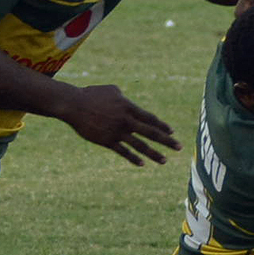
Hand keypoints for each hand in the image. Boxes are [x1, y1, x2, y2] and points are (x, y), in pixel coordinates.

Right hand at [60, 84, 179, 165]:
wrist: (73, 104)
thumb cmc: (92, 94)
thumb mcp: (112, 90)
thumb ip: (124, 98)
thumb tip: (129, 102)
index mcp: (129, 107)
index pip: (150, 118)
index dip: (162, 126)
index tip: (172, 132)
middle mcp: (126, 120)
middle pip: (151, 132)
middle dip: (167, 140)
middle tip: (179, 147)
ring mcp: (117, 131)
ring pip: (140, 145)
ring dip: (153, 154)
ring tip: (164, 161)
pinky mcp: (106, 141)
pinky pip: (123, 151)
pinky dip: (133, 158)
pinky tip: (142, 163)